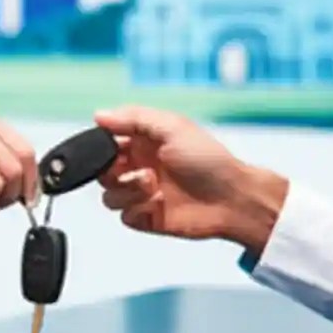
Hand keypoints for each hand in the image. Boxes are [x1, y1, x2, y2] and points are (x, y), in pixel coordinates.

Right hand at [93, 106, 287, 252]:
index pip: (107, 142)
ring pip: (109, 196)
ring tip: (153, 187)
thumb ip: (134, 118)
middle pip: (102, 171)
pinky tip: (160, 203)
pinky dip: (138, 210)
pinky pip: (124, 217)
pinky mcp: (147, 218)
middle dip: (112, 171)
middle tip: (134, 169)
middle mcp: (141, 167)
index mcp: (144, 142)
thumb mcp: (173, 127)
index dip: (102, 146)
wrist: (232, 200)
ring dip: (127, 191)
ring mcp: (143, 194)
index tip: (108, 148)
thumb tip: (99, 115)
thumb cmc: (210, 161)